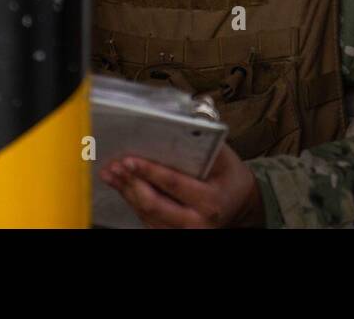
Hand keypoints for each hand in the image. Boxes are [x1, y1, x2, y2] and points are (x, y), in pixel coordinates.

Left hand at [99, 143, 264, 228]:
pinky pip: (147, 220)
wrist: (242, 205)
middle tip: (115, 166)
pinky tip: (122, 186)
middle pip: (154, 204)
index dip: (149, 171)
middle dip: (131, 183)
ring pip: (147, 214)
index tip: (129, 159)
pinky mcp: (173, 235)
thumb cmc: (230, 176)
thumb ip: (204, 141)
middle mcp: (196, 223)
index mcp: (210, 201)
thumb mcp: (225, 157)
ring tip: (111, 173)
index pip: (173, 184)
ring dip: (126, 192)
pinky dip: (133, 201)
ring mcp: (184, 233)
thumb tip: (181, 119)